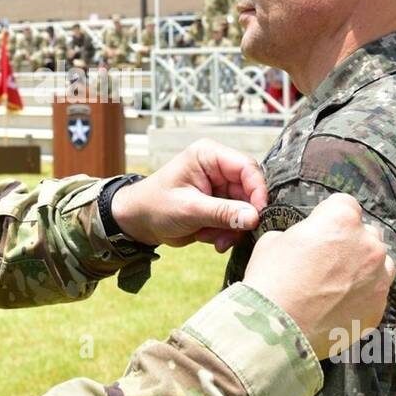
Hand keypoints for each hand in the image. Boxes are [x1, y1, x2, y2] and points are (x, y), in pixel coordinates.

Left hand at [110, 139, 267, 251]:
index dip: (257, 191)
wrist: (137, 222)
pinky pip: (236, 219)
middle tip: (232, 235)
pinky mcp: (218, 204)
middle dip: (242, 216)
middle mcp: (218, 168)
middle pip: (249, 190)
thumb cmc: (154, 206)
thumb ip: (223, 212)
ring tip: (215, 240)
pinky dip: (227, 232)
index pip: (247, 167)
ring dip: (233, 228)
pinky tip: (210, 239)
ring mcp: (219, 187)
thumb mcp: (189, 209)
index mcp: (209, 156)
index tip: (259, 214)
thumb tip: (253, 217)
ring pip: (245, 208)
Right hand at [243, 194, 393, 360]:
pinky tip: (338, 305)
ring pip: (379, 263)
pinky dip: (361, 295)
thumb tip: (304, 243)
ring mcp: (378, 277)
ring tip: (338, 283)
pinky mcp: (378, 307)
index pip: (345, 204)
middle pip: (366, 233)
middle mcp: (368, 244)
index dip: (330, 216)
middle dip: (350, 242)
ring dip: (363, 267)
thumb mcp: (273, 241)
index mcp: (341, 219)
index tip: (320, 228)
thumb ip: (299, 235)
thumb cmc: (271, 280)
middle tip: (327, 259)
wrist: (277, 329)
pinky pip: (375, 293)